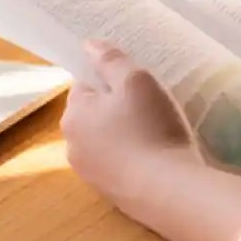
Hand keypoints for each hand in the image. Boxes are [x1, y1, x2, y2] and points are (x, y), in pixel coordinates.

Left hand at [61, 41, 200, 207]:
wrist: (168, 190)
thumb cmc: (149, 127)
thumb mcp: (135, 81)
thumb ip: (111, 60)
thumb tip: (88, 45)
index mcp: (73, 114)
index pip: (84, 85)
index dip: (109, 80)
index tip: (135, 85)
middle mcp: (72, 145)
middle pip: (93, 114)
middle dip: (116, 109)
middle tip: (149, 107)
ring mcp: (90, 174)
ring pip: (106, 141)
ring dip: (124, 135)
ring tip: (156, 133)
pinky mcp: (110, 195)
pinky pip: (119, 165)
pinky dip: (133, 159)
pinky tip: (156, 158)